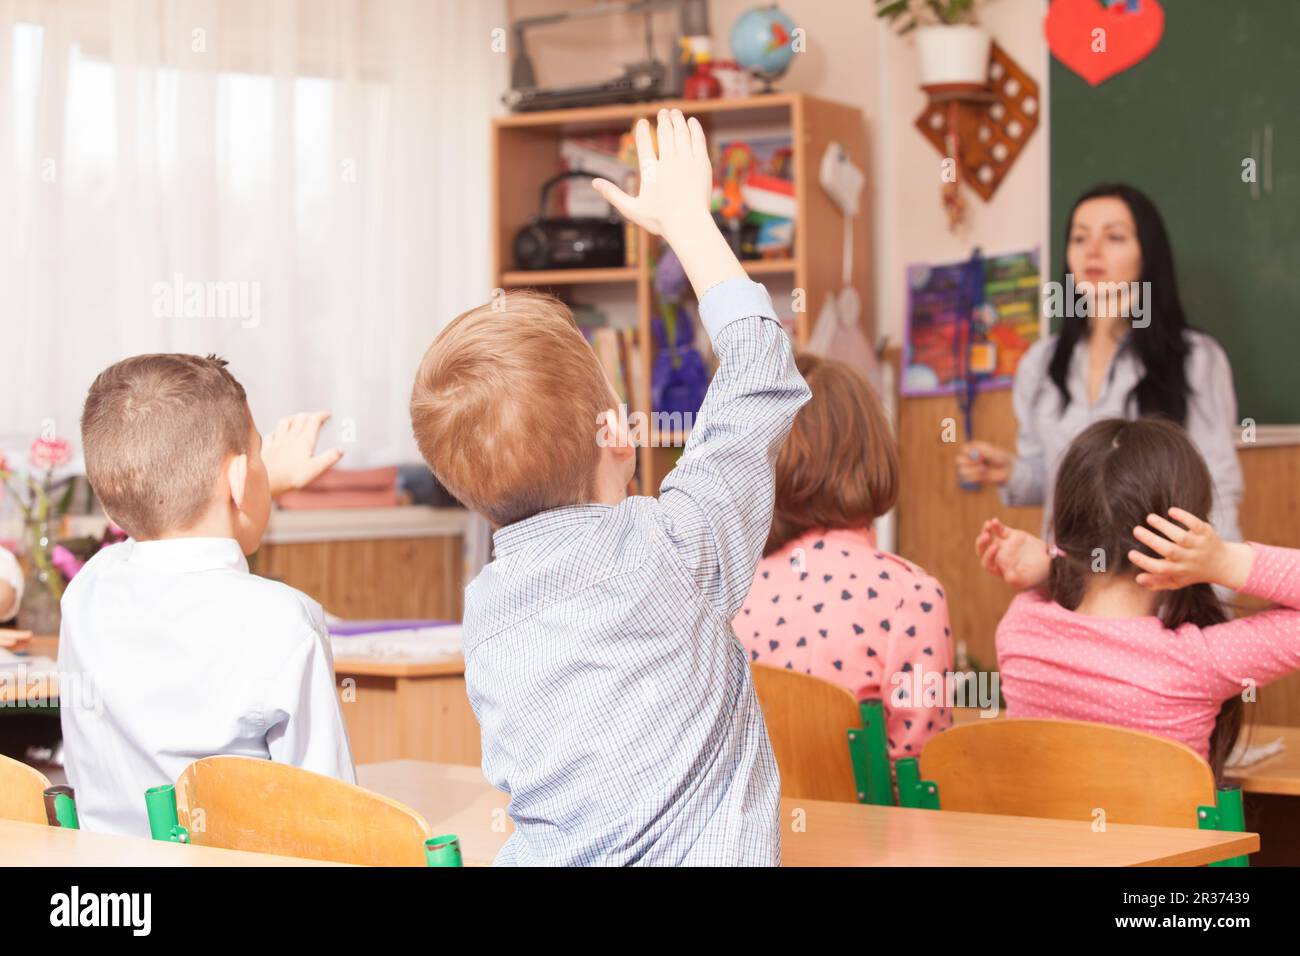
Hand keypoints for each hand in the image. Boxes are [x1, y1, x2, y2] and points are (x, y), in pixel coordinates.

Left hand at [262, 411, 342, 498]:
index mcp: (304, 440)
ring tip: (297, 420)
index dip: (322, 415)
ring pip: (285, 422)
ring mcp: (277, 441)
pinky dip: (276, 431)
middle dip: (310, 415)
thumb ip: (329, 458)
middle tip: (316, 418)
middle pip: (300, 418)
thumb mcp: (316, 469)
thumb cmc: (291, 477)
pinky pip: (271, 434)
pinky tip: (277, 434)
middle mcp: (290, 437)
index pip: (314, 421)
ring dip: (293, 418)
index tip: (328, 414)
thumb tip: (340, 450)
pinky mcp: (267, 447)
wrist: (267, 481)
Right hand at [592, 109, 713, 244]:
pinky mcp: (702, 164)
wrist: (690, 225)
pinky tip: (692, 122)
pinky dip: (694, 129)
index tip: (643, 121)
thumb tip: (594, 183)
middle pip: (665, 133)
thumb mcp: (632, 210)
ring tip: (675, 113)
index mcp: (650, 171)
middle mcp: (668, 162)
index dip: (642, 130)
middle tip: (663, 111)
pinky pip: (698, 140)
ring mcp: (686, 161)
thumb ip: (613, 195)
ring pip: (681, 133)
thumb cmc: (661, 221)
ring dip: (677, 120)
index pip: (644, 143)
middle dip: (663, 120)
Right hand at [957, 441, 1013, 486]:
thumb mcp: (993, 452)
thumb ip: (984, 451)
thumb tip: (973, 453)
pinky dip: (975, 478)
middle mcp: (968, 458)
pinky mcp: (971, 478)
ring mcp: (969, 468)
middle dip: (969, 463)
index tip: (980, 456)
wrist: (1006, 470)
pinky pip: (967, 479)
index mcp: (973, 449)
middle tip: (980, 463)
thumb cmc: (1000, 458)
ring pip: (962, 471)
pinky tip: (983, 476)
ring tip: (985, 470)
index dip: (969, 453)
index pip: (963, 449)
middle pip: (959, 460)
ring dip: (974, 471)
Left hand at [975, 518, 1049, 588]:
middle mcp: (998, 557)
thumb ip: (1016, 579)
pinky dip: (996, 525)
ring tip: (988, 525)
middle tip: (986, 536)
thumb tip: (1008, 577)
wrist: (1049, 563)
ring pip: (989, 537)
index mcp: (998, 569)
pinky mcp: (1010, 535)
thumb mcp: (1027, 579)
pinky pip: (999, 530)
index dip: (988, 555)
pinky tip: (994, 521)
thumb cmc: (1037, 574)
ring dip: (985, 531)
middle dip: (981, 543)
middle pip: (983, 550)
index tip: (995, 547)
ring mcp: (1003, 545)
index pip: (987, 562)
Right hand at [1129, 507, 1252, 590]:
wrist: (1223, 564)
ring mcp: (1198, 545)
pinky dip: (1184, 517)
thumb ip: (1157, 583)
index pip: (1160, 568)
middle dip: (1151, 540)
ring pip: (1181, 537)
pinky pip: (1195, 524)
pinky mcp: (1206, 533)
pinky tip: (1171, 511)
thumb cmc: (1193, 572)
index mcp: (1179, 570)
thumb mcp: (1177, 581)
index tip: (1131, 553)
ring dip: (1164, 526)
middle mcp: (1189, 558)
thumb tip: (1137, 579)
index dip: (1145, 562)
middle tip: (1136, 530)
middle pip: (1169, 551)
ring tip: (1150, 518)